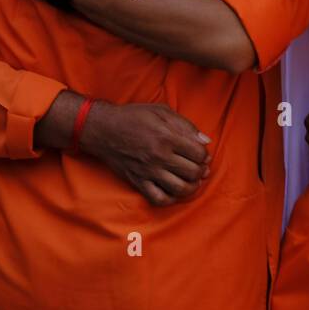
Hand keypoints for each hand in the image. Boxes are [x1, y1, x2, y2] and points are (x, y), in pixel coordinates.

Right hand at [78, 101, 211, 206]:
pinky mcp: (138, 181)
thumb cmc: (133, 117)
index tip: (201, 154)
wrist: (103, 129)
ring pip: (180, 188)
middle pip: (193, 172)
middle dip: (201, 171)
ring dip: (191, 187)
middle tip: (199, 168)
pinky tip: (173, 191)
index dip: (204, 155)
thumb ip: (186, 126)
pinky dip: (170, 199)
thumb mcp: (161, 111)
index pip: (199, 154)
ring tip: (192, 181)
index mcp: (167, 137)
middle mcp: (159, 156)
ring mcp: (148, 171)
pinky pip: (158, 198)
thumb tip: (206, 141)